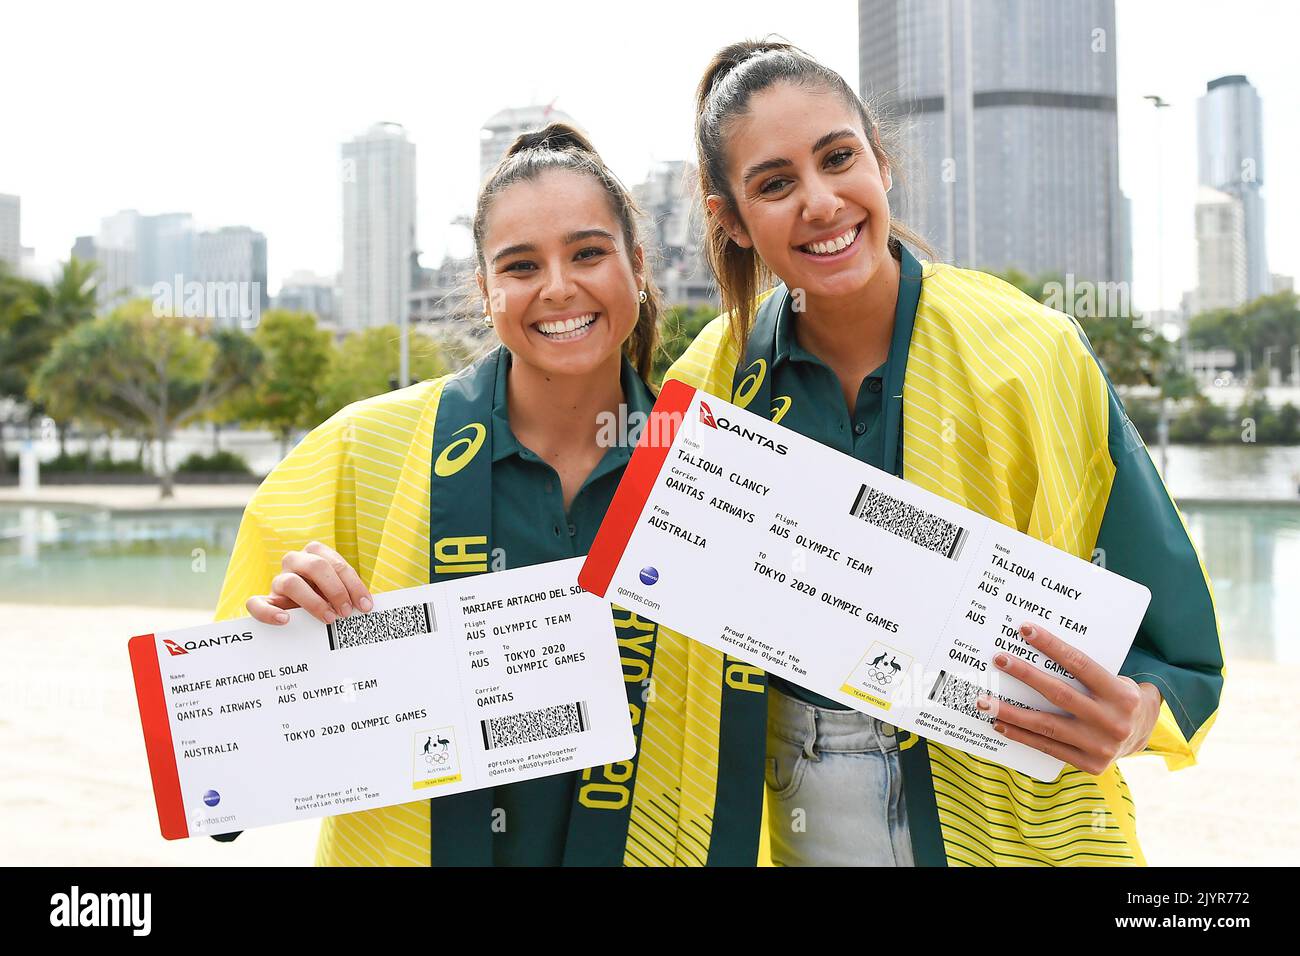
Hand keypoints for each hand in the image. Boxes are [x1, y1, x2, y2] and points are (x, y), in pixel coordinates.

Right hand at [245, 540, 373, 625]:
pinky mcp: (265, 599)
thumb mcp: (337, 591)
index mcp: (316, 554)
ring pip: (290, 582)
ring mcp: (278, 579)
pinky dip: (269, 612)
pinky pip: (256, 603)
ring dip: (313, 602)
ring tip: (328, 619)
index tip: (365, 605)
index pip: (337, 564)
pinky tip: (285, 620)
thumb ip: (348, 593)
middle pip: (316, 567)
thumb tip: (366, 607)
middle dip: (336, 590)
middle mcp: (295, 561)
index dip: (354, 585)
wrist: (297, 610)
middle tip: (346, 612)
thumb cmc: (324, 596)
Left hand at [976, 622, 1162, 775]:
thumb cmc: (1118, 697)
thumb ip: (1084, 672)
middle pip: (1059, 694)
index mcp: (1121, 694)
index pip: (1080, 664)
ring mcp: (1101, 746)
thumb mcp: (1114, 680)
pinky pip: (1048, 748)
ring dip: (1011, 713)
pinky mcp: (1090, 765)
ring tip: (984, 701)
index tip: (1025, 629)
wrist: (1144, 735)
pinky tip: (1000, 724)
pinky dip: (1021, 735)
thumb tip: (1036, 651)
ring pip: (1047, 725)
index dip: (1052, 645)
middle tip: (998, 660)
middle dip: (1025, 675)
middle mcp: (1113, 720)